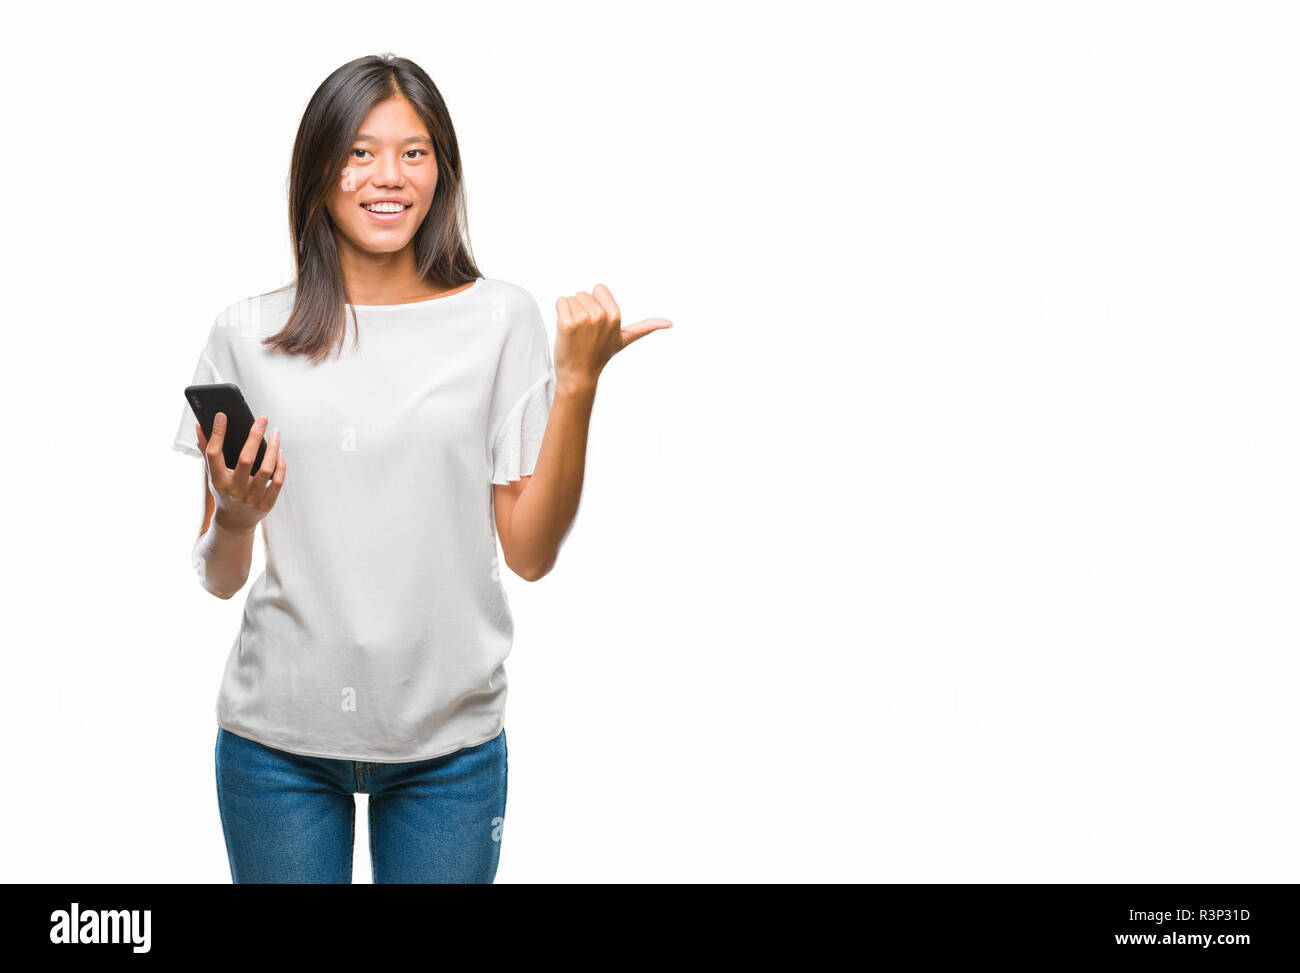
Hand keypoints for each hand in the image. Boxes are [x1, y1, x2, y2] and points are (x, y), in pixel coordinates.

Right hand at [197, 413, 286, 533]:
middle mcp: (234, 490)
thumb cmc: (223, 492)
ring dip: (273, 448)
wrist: (234, 521)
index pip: (214, 454)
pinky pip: (278, 481)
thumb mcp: (212, 474)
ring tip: (275, 432)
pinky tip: (280, 452)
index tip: (222, 416)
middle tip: (262, 420)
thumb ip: (207, 450)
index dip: (217, 433)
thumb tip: (200, 426)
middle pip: (245, 459)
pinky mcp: (267, 504)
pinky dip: (281, 465)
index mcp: (217, 481)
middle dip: (254, 436)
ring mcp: (251, 498)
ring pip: (266, 469)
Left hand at [553, 283, 671, 388]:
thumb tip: (670, 323)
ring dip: (569, 312)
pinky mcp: (567, 323)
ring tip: (576, 333)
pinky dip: (559, 313)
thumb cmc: (600, 355)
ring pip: (571, 298)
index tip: (596, 323)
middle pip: (583, 294)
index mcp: (616, 315)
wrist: (579, 375)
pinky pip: (560, 302)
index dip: (595, 303)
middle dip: (581, 309)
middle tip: (585, 332)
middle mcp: (601, 315)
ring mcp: (584, 319)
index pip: (598, 288)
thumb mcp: (625, 339)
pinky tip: (565, 330)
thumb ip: (646, 328)